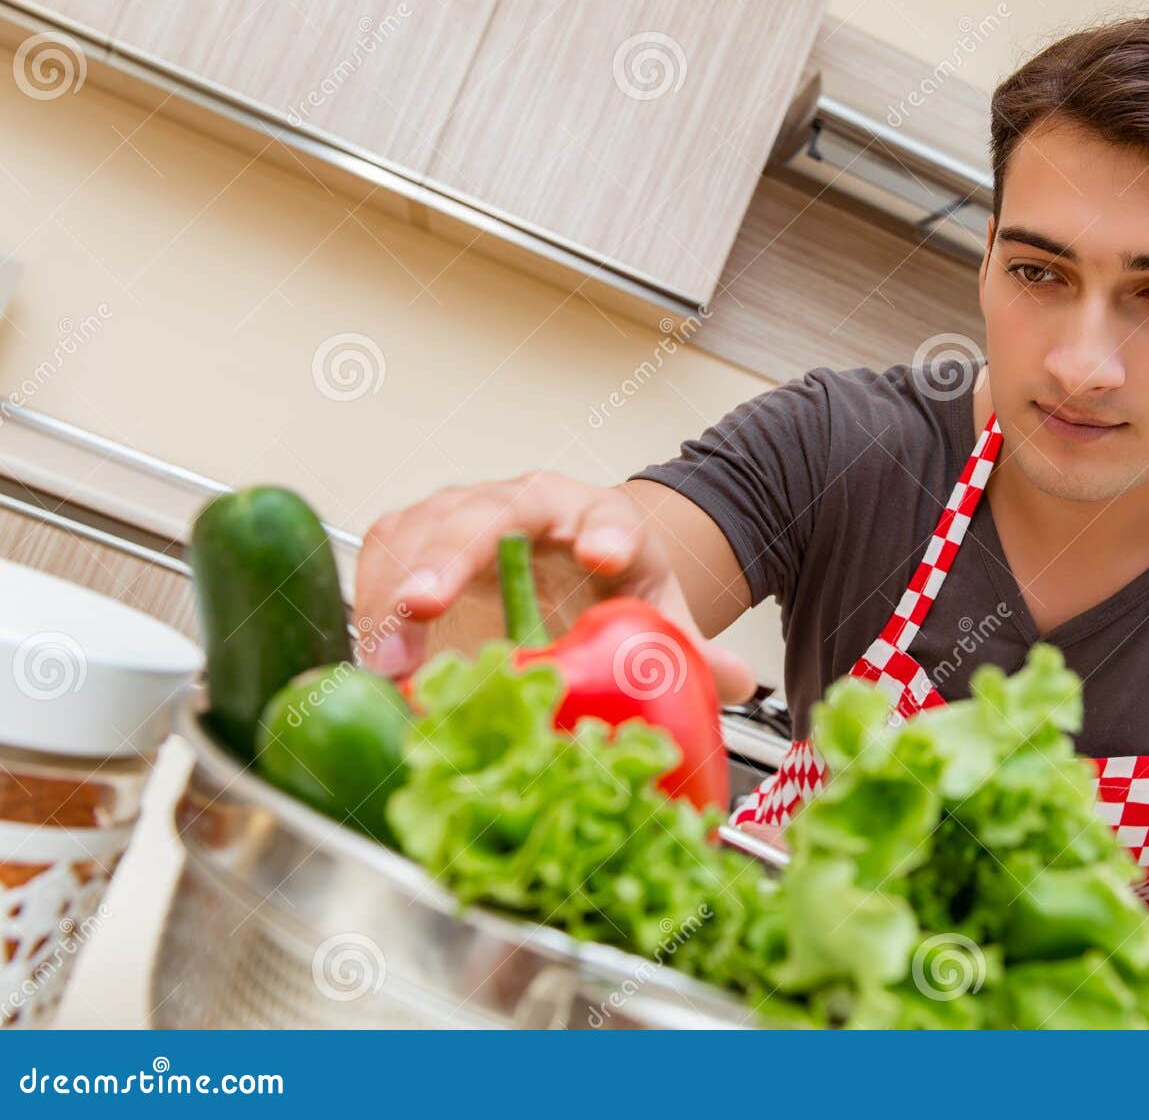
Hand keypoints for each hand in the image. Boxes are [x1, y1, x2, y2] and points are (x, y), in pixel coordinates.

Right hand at [353, 471, 755, 702]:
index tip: (606, 556)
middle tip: (432, 605)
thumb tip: (739, 684)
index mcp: (598, 515)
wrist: (572, 559)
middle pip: (485, 514)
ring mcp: (462, 515)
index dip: (606, 532)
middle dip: (452, 557)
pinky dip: (368, 604)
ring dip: (394, 593)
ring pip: (418, 530)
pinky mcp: (416, 539)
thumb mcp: (655, 613)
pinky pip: (381, 556)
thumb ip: (688, 649)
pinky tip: (371, 654)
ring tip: (390, 657)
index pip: (606, 515)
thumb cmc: (609, 584)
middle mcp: (524, 504)